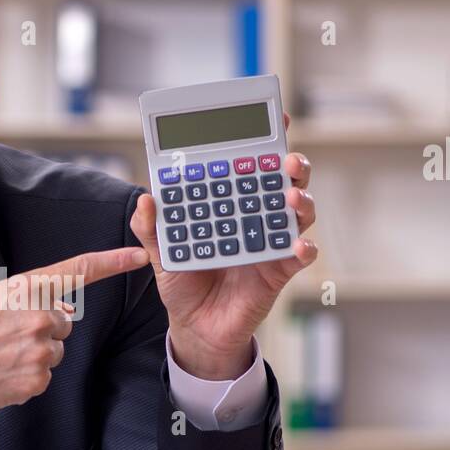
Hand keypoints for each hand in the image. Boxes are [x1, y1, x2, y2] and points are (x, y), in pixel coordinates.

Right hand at [0, 245, 149, 440]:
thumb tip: (65, 310)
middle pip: (64, 321)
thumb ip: (30, 298)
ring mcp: (40, 350)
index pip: (77, 271)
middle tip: (7, 335)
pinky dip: (27, 376)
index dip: (112, 263)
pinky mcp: (37, 380)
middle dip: (45, 327)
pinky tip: (1, 372)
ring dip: (35, 353)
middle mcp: (39, 316)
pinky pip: (44, 375)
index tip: (140, 256)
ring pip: (55, 350)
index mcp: (26, 289)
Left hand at [128, 112, 317, 379]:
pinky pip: (298, 257)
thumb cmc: (183, 285)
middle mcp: (255, 218)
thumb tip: (145, 200)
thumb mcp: (161, 254)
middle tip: (287, 159)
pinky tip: (300, 245)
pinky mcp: (279, 272)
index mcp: (229, 206)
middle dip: (292, 164)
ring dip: (300, 200)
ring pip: (298, 213)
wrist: (196, 329)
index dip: (263, 143)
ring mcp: (270, 243)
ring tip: (291, 195)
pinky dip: (304, 249)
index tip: (274, 120)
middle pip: (283, 182)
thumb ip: (152, 227)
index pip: (249, 167)